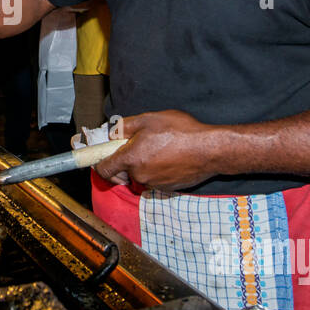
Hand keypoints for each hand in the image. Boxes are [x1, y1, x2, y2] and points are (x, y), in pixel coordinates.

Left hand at [94, 110, 221, 191]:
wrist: (210, 150)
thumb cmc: (181, 131)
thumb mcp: (149, 119)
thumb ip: (125, 126)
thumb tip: (111, 133)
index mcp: (131, 159)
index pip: (103, 170)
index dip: (99, 163)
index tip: (101, 157)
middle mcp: (140, 175)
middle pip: (122, 173)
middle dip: (125, 162)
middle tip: (137, 145)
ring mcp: (154, 184)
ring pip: (140, 176)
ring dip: (143, 165)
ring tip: (160, 148)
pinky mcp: (167, 189)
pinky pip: (155, 180)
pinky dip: (157, 171)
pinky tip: (170, 157)